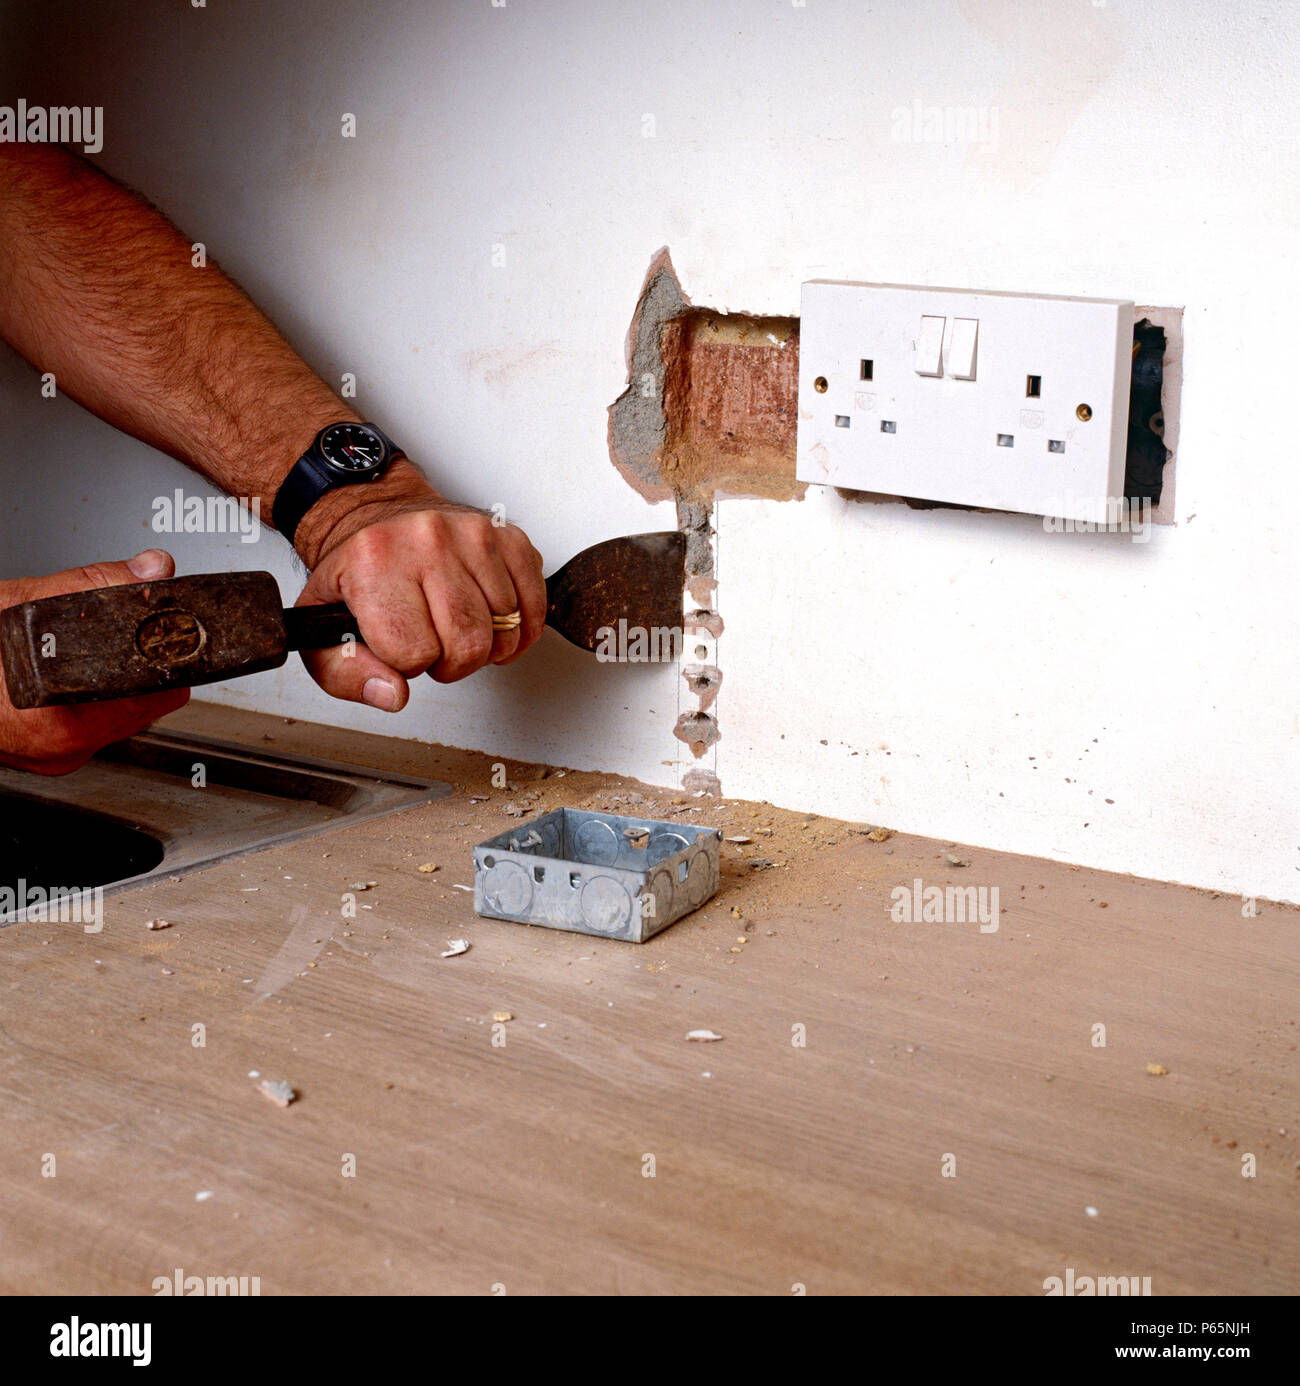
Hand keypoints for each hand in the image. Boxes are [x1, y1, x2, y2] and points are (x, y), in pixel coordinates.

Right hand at [0, 549, 189, 773]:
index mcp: (59, 722)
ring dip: (118, 686)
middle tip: (128, 637)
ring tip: (92, 654)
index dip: (168, 661)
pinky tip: (74, 677)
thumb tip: (152, 570)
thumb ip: (93, 584)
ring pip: (121, 718)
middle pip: (145, 707)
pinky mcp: (47, 757)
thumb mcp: (24, 601)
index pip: (160, 696)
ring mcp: (53, 757)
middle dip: (142, 670)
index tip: (169, 638)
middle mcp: (60, 750)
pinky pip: (93, 726)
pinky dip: (93, 700)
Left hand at [293, 490, 546, 710]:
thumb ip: (344, 673)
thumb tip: (392, 694)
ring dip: (486, 645)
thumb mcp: (323, 626)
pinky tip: (491, 622)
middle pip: (468, 645)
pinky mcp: (509, 537)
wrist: (380, 515)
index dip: (407, 664)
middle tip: (434, 645)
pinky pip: (533, 607)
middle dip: (452, 663)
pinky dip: (519, 629)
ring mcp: (474, 535)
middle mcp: (427, 540)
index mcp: (374, 561)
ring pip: (506, 630)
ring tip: (457, 628)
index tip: (399, 645)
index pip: (413, 653)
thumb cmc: (358, 572)